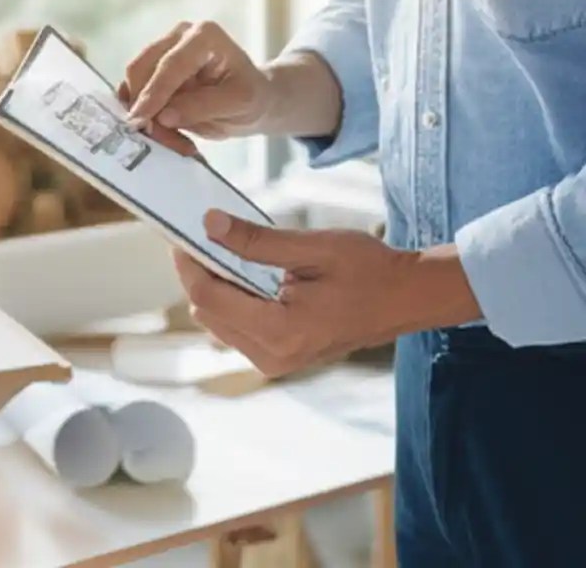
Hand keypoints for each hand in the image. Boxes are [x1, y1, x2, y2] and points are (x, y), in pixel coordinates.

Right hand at [118, 21, 276, 155]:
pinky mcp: (150, 72)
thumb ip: (202, 107)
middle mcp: (177, 37)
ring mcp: (160, 52)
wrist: (252, 100)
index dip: (153, 93)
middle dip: (144, 106)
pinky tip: (165, 132)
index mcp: (204, 36)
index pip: (171, 65)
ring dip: (143, 115)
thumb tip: (163, 116)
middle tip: (158, 138)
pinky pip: (132, 95)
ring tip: (170, 139)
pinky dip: (142, 116)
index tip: (140, 120)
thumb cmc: (251, 97)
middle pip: (142, 69)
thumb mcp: (238, 104)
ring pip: (132, 85)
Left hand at [172, 210, 421, 376]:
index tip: (181, 236)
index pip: (208, 298)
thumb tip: (210, 225)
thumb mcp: (313, 247)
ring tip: (235, 254)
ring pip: (217, 321)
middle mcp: (272, 356)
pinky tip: (251, 276)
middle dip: (202, 274)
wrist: (407, 299)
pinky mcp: (277, 357)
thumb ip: (256, 241)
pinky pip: (236, 327)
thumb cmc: (369, 271)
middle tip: (208, 238)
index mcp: (281, 332)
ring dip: (218, 287)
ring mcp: (274, 362)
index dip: (188, 264)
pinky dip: (234, 300)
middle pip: (206, 312)